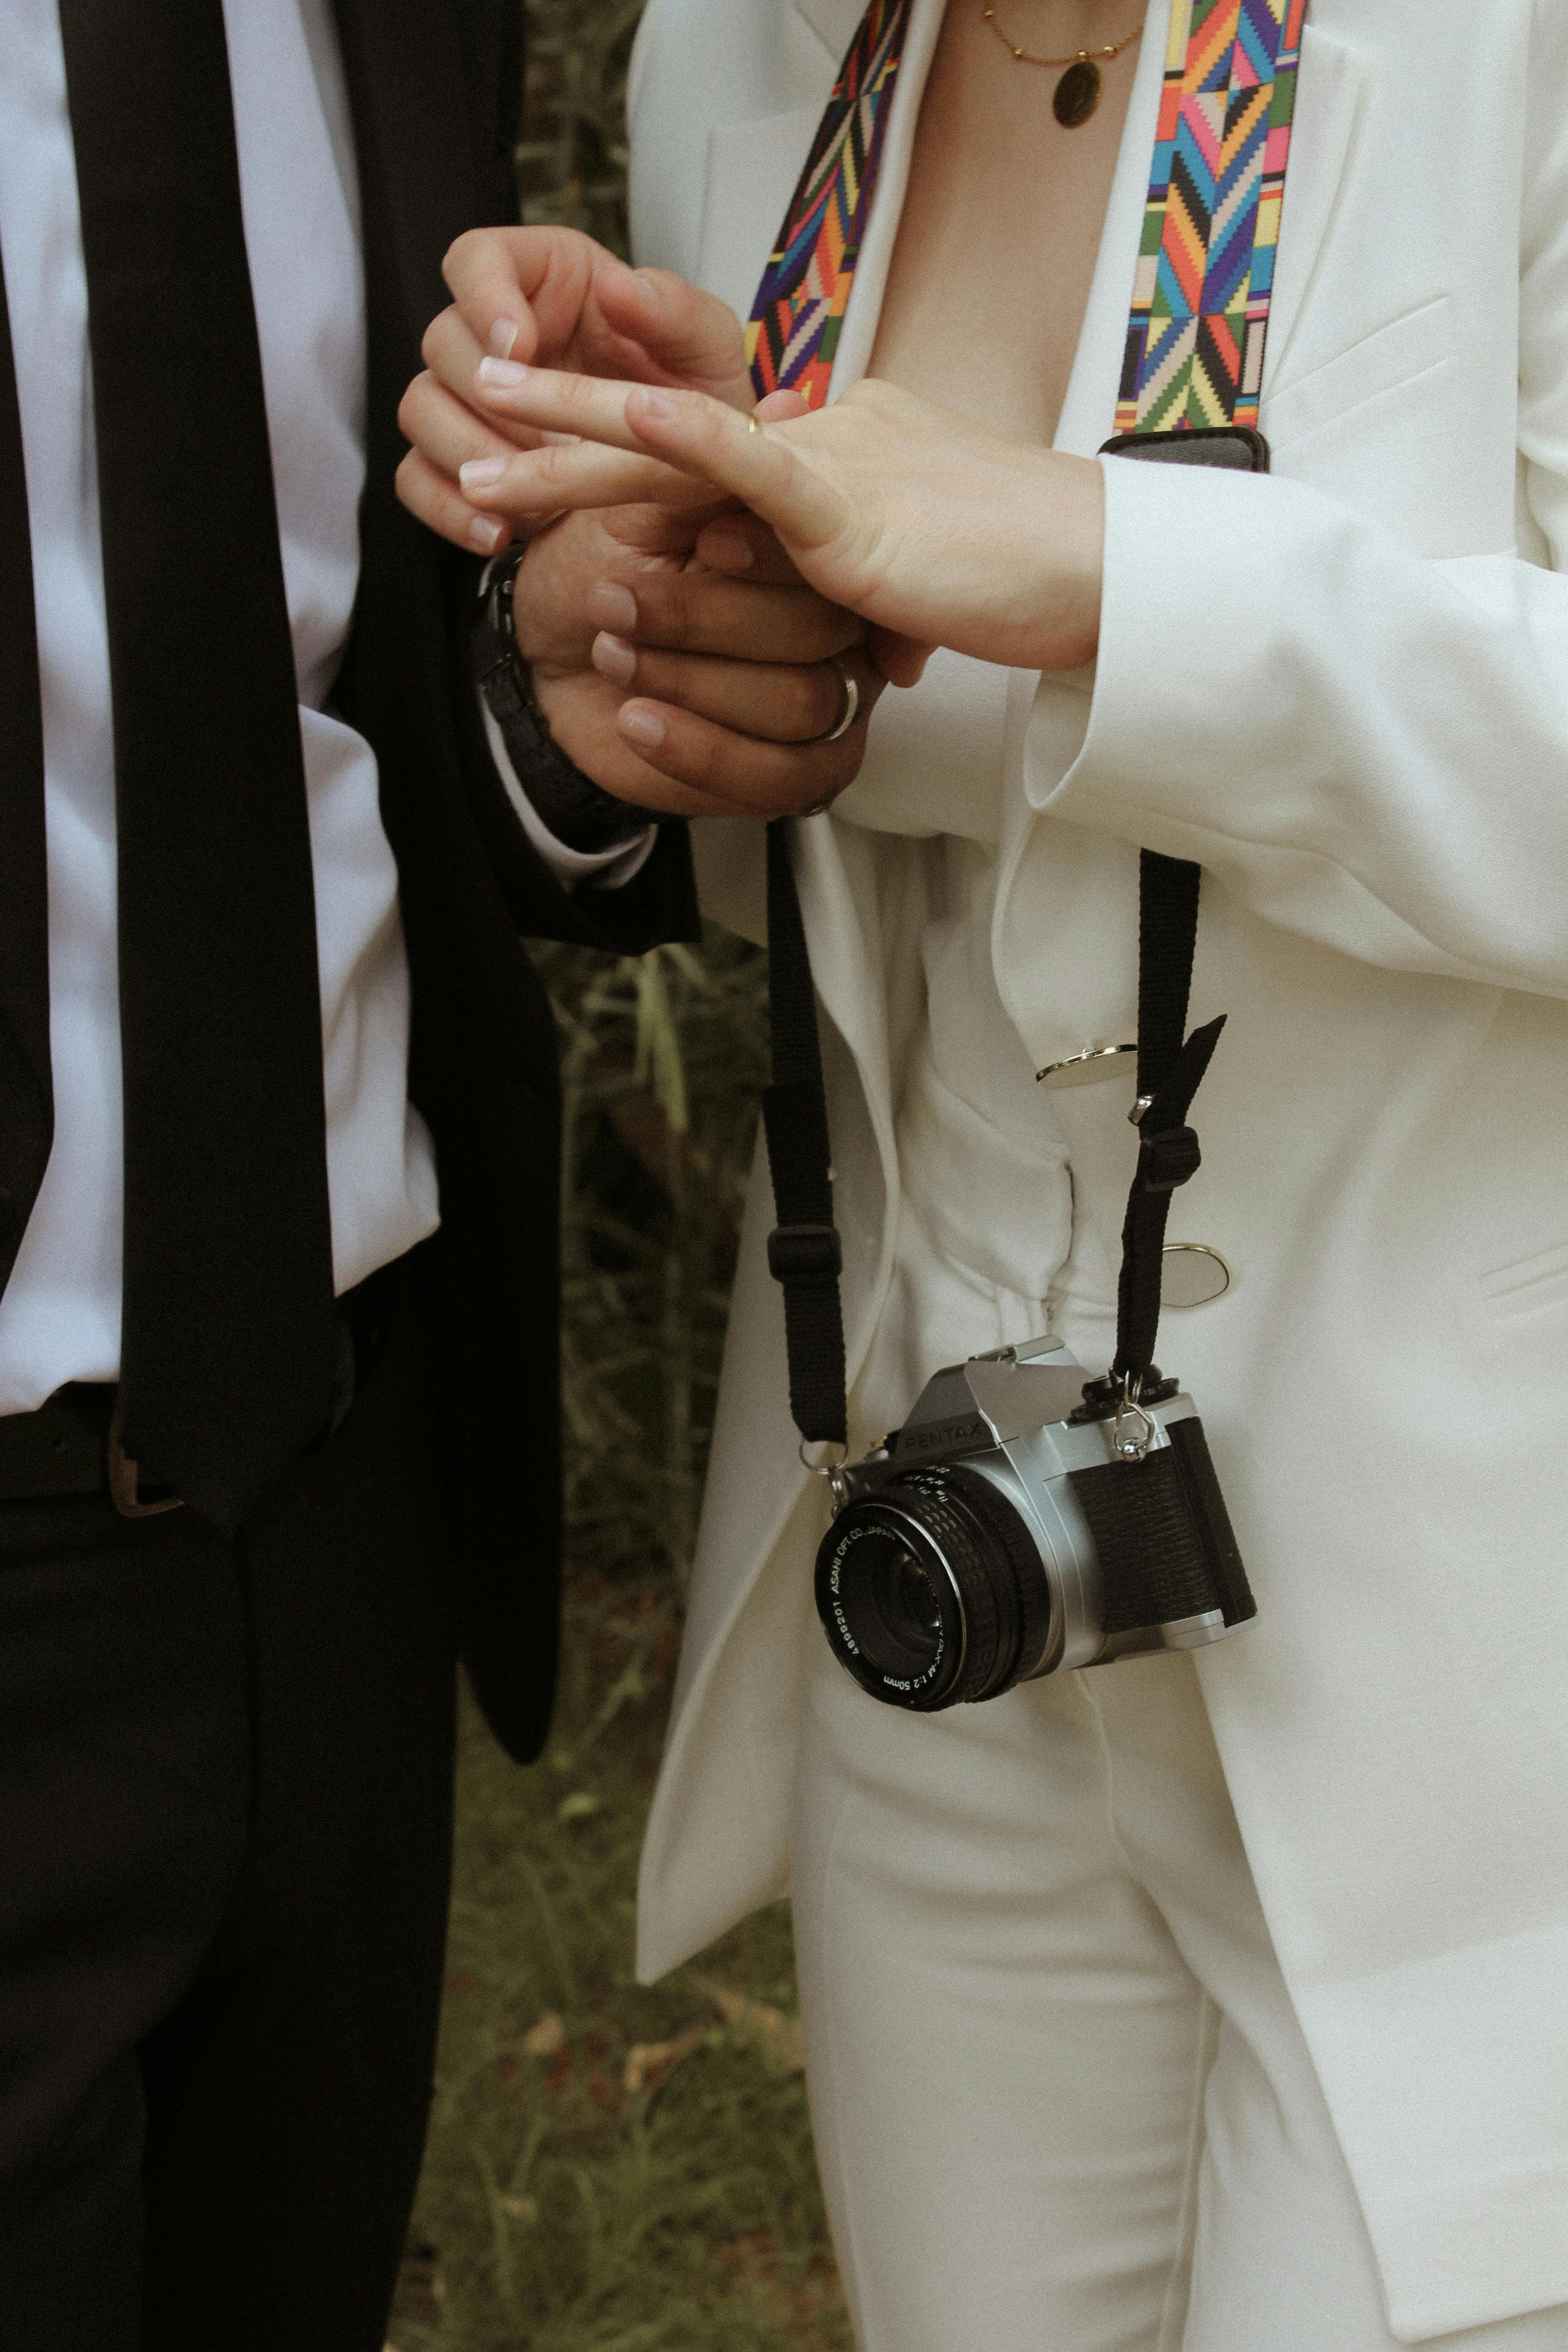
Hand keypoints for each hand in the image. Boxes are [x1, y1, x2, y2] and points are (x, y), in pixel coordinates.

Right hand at [397, 227, 750, 555]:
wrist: (691, 488)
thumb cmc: (695, 402)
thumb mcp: (707, 354)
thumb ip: (673, 312)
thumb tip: (622, 286)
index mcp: (549, 282)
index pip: (477, 259)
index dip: (482, 297)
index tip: (517, 347)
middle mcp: (497, 334)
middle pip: (443, 342)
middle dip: (491, 399)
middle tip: (551, 444)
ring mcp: (470, 401)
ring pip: (421, 408)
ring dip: (472, 455)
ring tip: (537, 495)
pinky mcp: (458, 463)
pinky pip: (416, 478)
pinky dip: (448, 509)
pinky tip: (499, 532)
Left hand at [452, 365, 1106, 672]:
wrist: (1092, 576)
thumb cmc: (1011, 576)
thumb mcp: (903, 573)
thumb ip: (841, 573)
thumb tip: (794, 590)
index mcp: (828, 458)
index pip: (704, 451)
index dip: (614, 445)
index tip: (538, 443)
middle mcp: (820, 444)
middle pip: (667, 432)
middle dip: (561, 423)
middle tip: (473, 408)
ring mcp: (835, 472)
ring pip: (687, 445)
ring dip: (583, 440)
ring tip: (491, 431)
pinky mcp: (857, 514)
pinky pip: (764, 467)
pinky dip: (698, 438)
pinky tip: (636, 414)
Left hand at [503, 501, 884, 820]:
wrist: (546, 666)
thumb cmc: (598, 571)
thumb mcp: (640, 506)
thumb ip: (707, 473)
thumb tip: (785, 406)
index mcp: (816, 549)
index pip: (828, 552)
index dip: (768, 553)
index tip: (702, 544)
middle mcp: (842, 627)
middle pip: (818, 630)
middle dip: (706, 618)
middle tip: (613, 603)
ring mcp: (831, 705)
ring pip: (801, 703)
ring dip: (692, 680)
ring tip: (611, 653)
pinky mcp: (799, 773)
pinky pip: (777, 777)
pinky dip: (698, 749)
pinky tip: (635, 721)